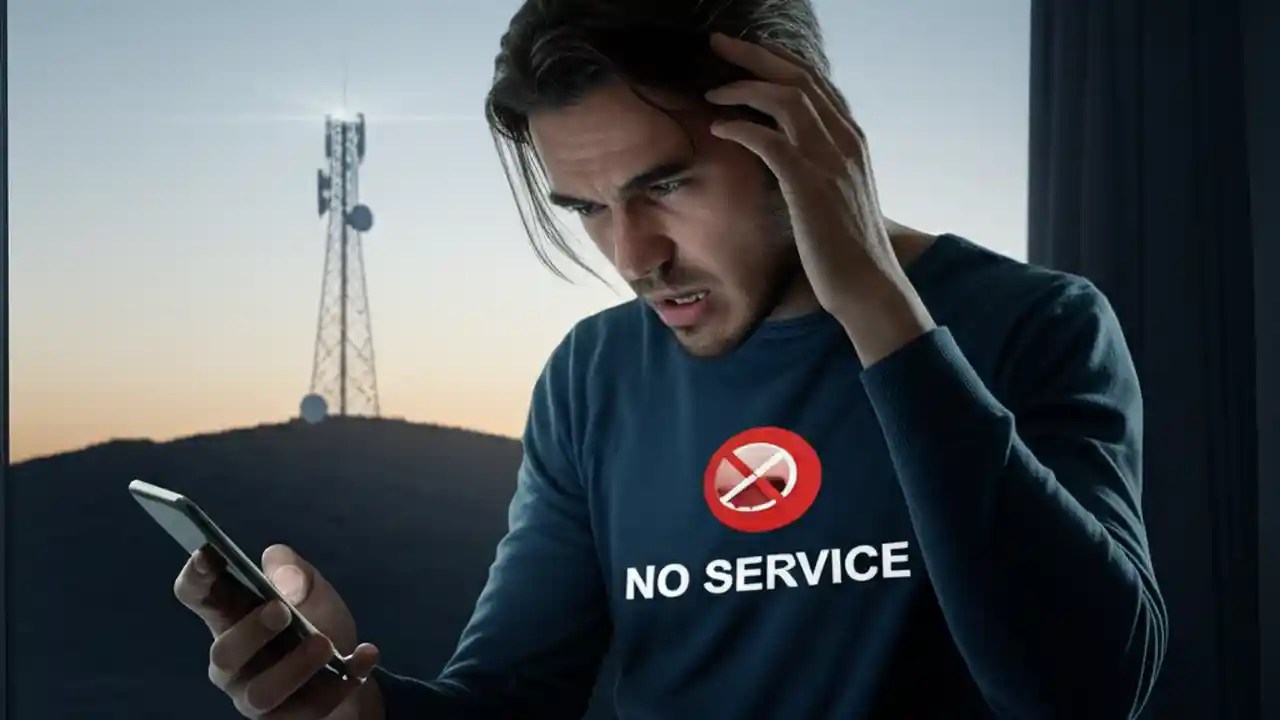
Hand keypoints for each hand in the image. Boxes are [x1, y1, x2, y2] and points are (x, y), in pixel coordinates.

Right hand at [173, 544, 383, 718]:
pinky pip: (312, 708)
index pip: (197, 597)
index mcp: (230, 617)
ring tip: (325, 643)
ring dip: (295, 667)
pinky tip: (366, 655)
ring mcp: (256, 696)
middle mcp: (233, 661)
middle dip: (251, 632)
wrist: (345, 670)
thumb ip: (293, 572)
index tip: (209, 552)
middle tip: (282, 610)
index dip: (197, 576)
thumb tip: (285, 576)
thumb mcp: (310, 588)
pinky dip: (343, 681)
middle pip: (224, 653)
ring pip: (261, 693)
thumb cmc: (314, 621)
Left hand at [703, 32, 934, 363]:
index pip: (815, 81)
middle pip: (798, 77)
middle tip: (717, 43)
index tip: (743, 52)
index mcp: (852, 139)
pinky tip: (718, 127)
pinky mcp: (810, 184)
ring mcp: (830, 159)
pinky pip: (770, 140)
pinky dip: (741, 127)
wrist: (868, 285)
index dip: (777, 60)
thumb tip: (786, 155)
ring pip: (786, 98)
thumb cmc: (846, 248)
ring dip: (743, 87)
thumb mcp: (837, 196)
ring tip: (712, 90)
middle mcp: (845, 140)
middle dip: (754, 55)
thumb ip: (819, 167)